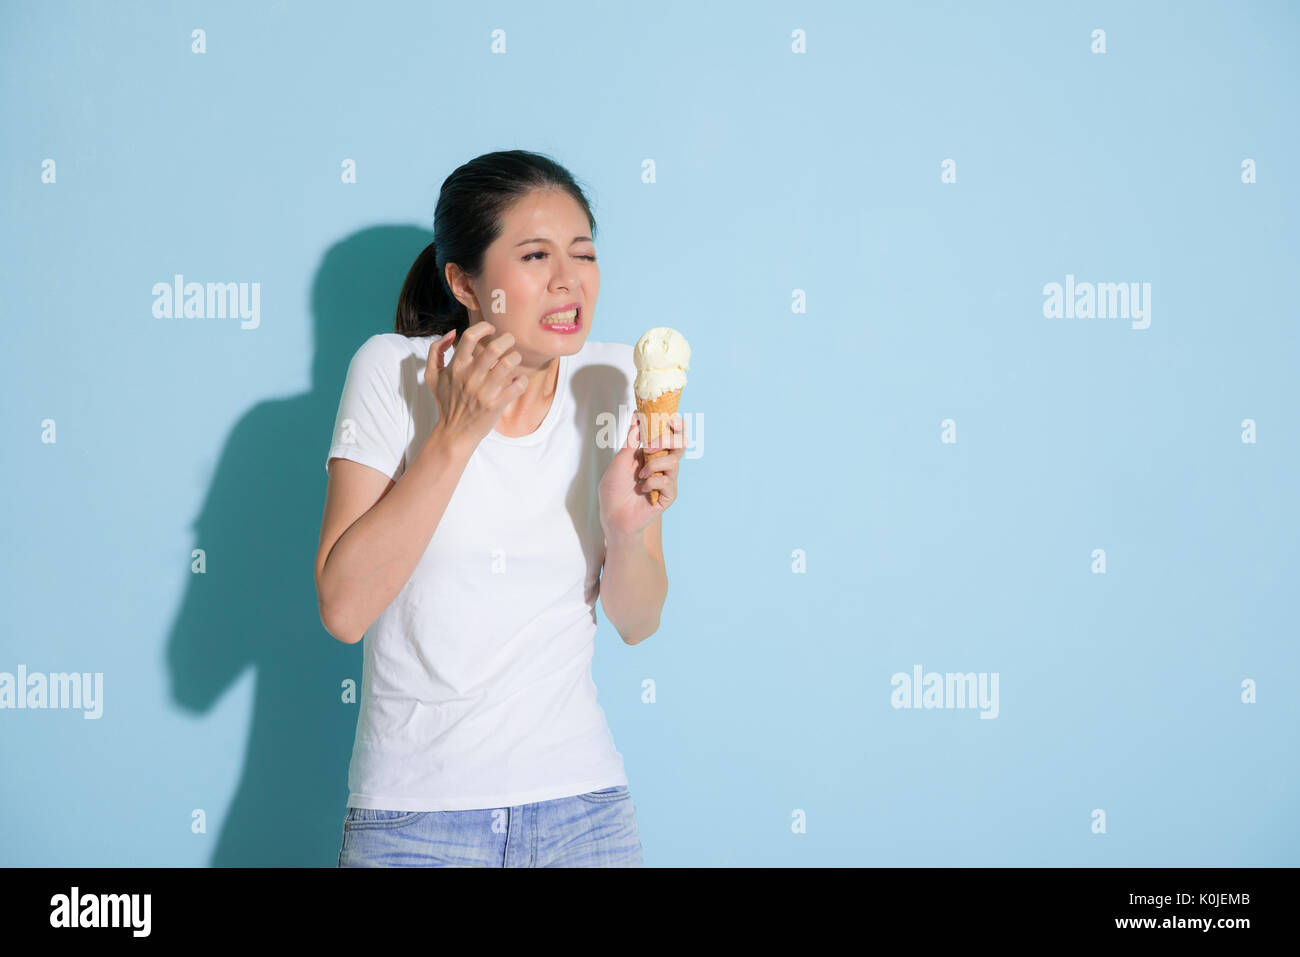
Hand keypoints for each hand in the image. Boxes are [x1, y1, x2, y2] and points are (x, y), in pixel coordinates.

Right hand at [425, 321, 526, 447]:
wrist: (454, 432)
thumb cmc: (446, 402)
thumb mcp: (432, 376)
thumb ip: (435, 351)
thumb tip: (451, 332)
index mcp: (456, 367)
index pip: (470, 337)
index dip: (484, 327)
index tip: (492, 328)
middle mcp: (470, 377)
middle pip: (494, 348)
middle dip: (507, 339)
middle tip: (510, 340)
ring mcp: (484, 391)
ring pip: (508, 364)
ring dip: (516, 357)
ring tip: (515, 358)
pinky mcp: (496, 404)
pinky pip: (517, 385)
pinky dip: (523, 379)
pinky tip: (519, 379)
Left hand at [598, 411, 684, 539]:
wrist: (613, 515)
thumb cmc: (614, 489)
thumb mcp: (620, 460)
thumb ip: (632, 440)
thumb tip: (637, 416)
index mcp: (653, 453)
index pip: (671, 434)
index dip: (675, 424)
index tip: (670, 418)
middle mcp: (663, 464)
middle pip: (680, 443)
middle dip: (666, 439)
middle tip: (648, 447)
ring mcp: (668, 479)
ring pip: (674, 462)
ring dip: (654, 465)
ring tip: (640, 476)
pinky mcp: (669, 495)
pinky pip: (667, 481)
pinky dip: (652, 483)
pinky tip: (642, 490)